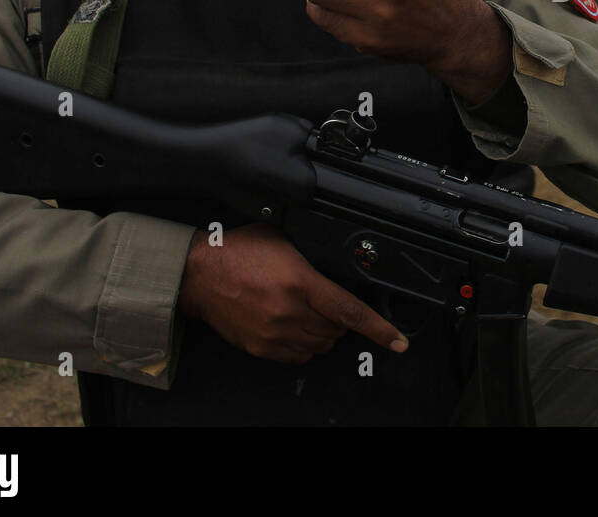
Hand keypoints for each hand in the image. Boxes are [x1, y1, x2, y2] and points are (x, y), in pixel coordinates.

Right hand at [178, 224, 407, 364]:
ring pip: (320, 345)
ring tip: (308, 311)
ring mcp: (274, 334)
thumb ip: (313, 253)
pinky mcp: (261, 347)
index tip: (397, 341)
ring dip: (324, 332)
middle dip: (340, 318)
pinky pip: (298, 356)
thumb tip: (339, 259)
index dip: (378, 328)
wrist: (200, 273)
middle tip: (325, 301)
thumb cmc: (239, 252)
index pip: (349, 311)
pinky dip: (305, 345)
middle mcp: (288, 312)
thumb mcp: (283, 239)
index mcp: (299, 282)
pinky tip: (295, 326)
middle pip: (337, 330)